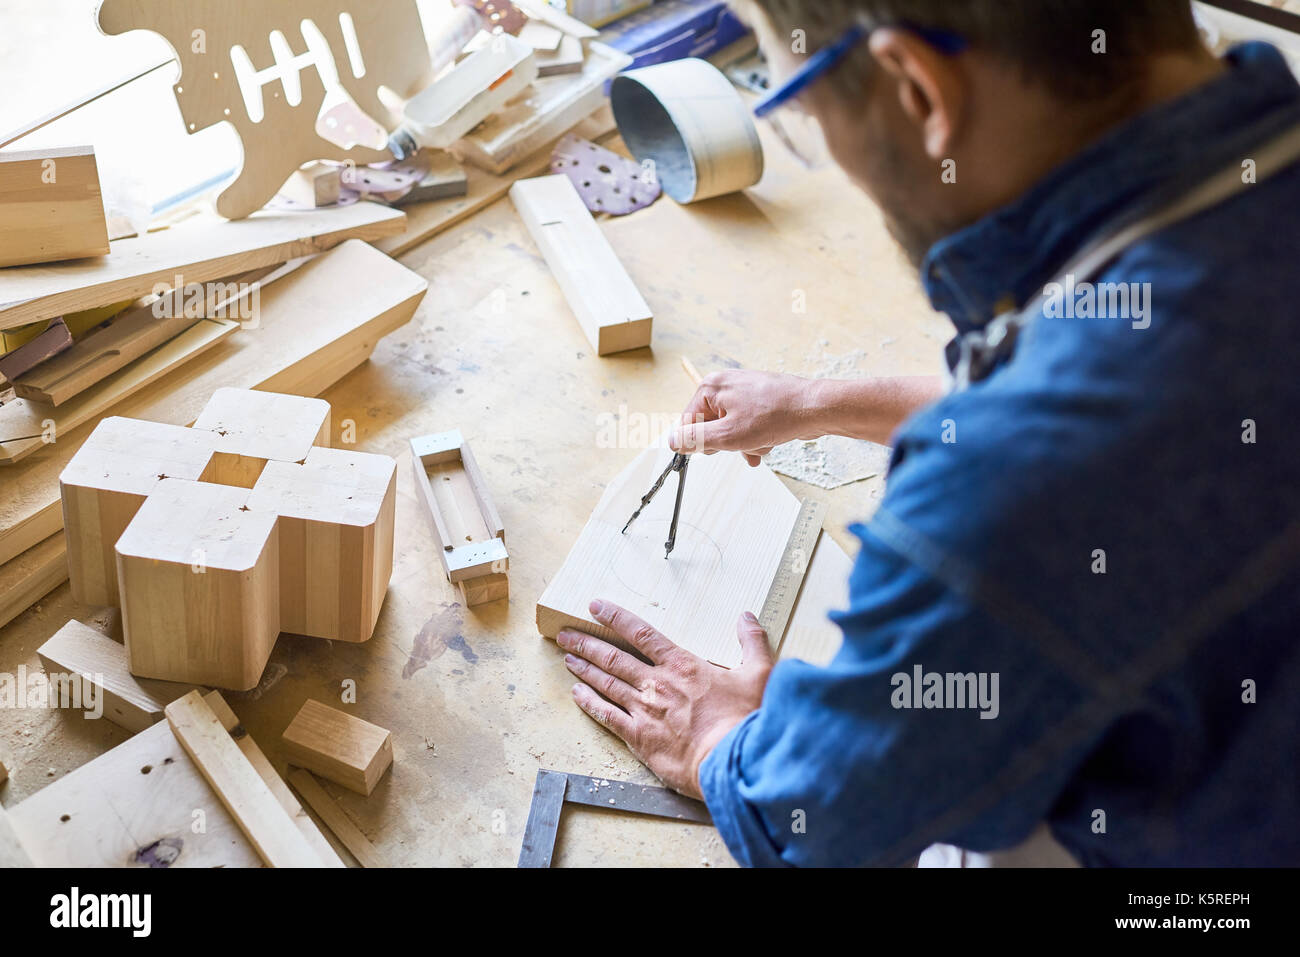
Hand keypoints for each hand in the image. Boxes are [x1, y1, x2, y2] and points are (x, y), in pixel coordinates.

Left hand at [557, 599, 773, 798]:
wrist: (733, 762)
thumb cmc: (747, 720)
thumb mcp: (760, 674)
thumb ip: (752, 642)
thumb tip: (746, 617)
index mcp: (683, 665)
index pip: (642, 633)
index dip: (616, 617)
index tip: (595, 606)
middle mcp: (657, 683)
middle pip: (614, 657)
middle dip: (588, 643)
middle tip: (567, 633)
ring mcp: (645, 710)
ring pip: (606, 683)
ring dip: (584, 668)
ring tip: (568, 657)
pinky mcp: (640, 738)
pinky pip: (607, 716)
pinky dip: (589, 703)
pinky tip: (577, 694)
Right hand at [669, 370, 822, 465]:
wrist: (814, 408)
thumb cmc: (775, 416)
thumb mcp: (728, 435)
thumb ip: (697, 439)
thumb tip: (672, 441)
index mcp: (711, 387)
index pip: (689, 421)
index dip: (701, 442)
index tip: (715, 451)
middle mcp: (725, 384)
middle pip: (711, 425)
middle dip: (728, 442)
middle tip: (743, 443)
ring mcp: (743, 391)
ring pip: (731, 428)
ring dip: (744, 443)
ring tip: (761, 443)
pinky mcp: (759, 399)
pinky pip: (747, 425)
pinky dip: (755, 438)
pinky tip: (768, 443)